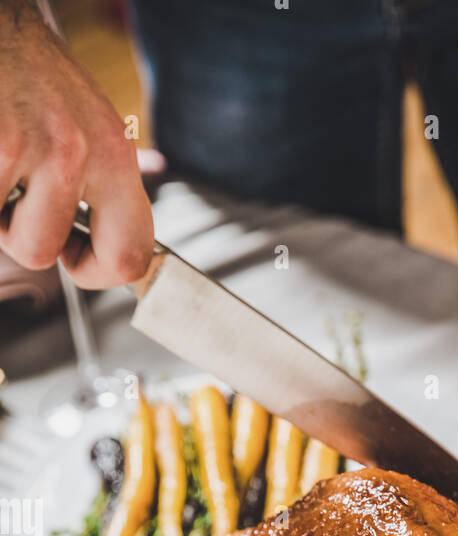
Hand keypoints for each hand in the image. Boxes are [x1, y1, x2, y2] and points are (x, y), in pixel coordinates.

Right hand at [0, 5, 152, 287]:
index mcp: (115, 159)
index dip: (96, 273)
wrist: (2, 27)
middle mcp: (79, 153)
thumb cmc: (39, 84)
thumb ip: (106, 196)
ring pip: (5, 235)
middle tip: (17, 197)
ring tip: (0, 163)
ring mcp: (30, 145)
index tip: (73, 254)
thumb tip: (127, 265)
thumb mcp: (94, 133)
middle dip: (19, 236)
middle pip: (43, 254)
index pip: (129, 258)